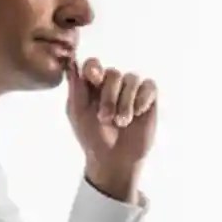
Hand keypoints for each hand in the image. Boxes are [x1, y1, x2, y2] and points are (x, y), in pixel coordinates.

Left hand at [67, 58, 157, 201]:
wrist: (115, 159)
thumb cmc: (92, 137)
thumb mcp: (77, 113)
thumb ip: (76, 87)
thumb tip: (71, 62)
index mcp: (92, 85)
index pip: (93, 64)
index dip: (94, 67)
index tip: (93, 78)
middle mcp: (112, 84)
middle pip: (113, 73)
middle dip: (109, 96)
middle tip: (105, 118)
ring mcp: (131, 90)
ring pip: (131, 79)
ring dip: (126, 102)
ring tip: (122, 122)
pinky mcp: (148, 98)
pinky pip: (149, 86)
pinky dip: (142, 99)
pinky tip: (138, 114)